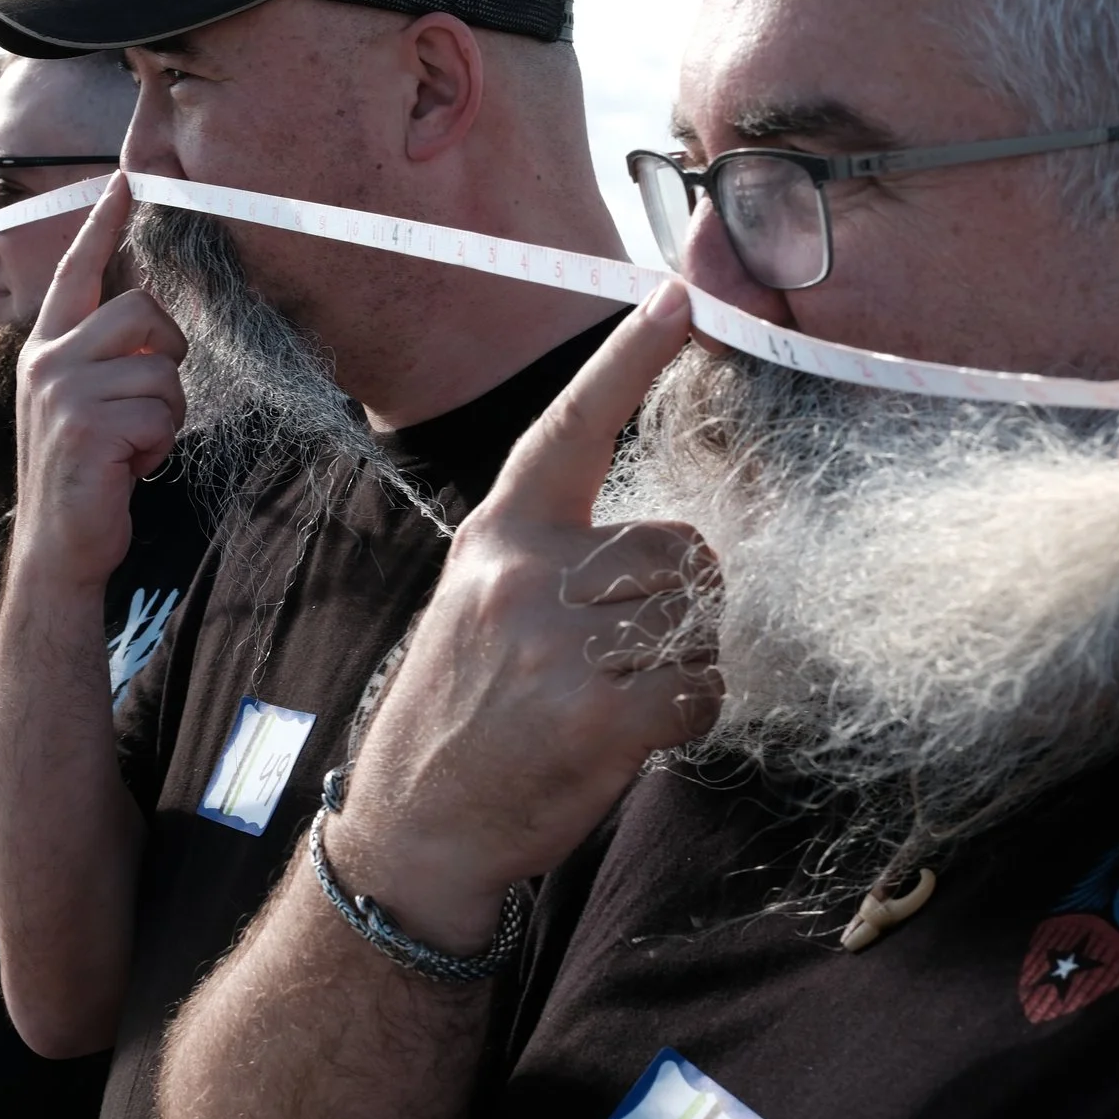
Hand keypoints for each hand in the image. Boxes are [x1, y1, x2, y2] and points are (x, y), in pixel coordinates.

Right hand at [11, 176, 187, 587]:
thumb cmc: (83, 476)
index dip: (101, 225)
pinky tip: (133, 467)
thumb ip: (103, 361)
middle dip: (170, 352)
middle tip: (154, 400)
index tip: (123, 179)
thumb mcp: (82, 406)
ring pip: (162, 370)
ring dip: (168, 414)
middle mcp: (46, 360)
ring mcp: (62, 392)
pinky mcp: (86, 426)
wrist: (58, 547)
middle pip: (141, 310)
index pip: (76, 273)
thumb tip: (152, 323)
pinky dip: (162, 446)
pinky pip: (162, 414)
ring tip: (136, 445)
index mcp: (45, 350)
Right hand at [328, 285, 721, 950]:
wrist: (416, 826)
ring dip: (690, 659)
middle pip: (685, 546)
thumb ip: (557, 558)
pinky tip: (642, 734)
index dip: (632, 357)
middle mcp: (526, 575)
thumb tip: (673, 547)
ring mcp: (560, 644)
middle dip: (686, 596)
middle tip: (636, 648)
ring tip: (626, 693)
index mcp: (498, 536)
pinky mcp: (599, 715)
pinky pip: (702, 689)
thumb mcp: (480, 605)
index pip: (573, 425)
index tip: (680, 292)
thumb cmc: (459, 714)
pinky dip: (692, 716)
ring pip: (701, 617)